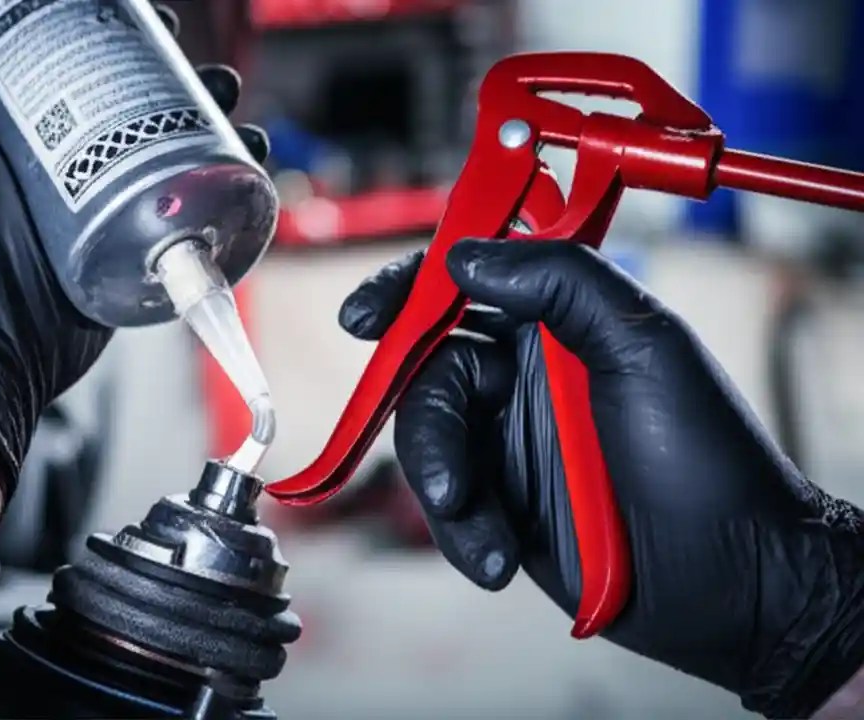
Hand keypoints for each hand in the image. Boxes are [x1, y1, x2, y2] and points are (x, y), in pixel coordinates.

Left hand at [0, 0, 266, 490]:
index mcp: (21, 131)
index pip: (83, 63)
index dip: (123, 37)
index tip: (148, 19)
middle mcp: (64, 168)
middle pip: (139, 106)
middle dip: (180, 78)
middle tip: (199, 66)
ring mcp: (99, 211)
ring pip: (170, 154)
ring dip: (211, 122)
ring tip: (227, 104)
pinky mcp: (128, 253)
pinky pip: (184, 214)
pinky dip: (221, 186)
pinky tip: (243, 161)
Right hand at [341, 239, 863, 716]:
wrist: (734, 582)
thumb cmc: (708, 459)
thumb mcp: (643, 348)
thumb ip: (562, 282)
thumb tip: (466, 257)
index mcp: (563, 322)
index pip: (469, 280)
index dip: (409, 287)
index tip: (364, 316)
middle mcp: (527, 374)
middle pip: (429, 369)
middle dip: (427, 426)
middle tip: (448, 480)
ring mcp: (510, 439)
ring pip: (427, 439)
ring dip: (444, 488)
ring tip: (488, 533)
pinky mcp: (500, 502)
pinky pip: (445, 505)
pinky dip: (461, 534)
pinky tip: (497, 559)